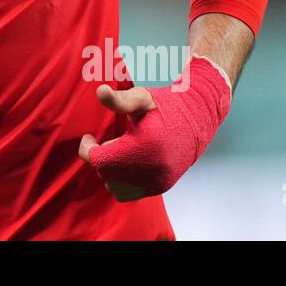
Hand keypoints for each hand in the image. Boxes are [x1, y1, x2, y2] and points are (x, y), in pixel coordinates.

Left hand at [78, 55, 231, 200]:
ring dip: (109, 171)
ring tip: (116, 152)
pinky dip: (121, 181)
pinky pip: (129, 193)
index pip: (100, 160)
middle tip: (105, 141)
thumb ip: (119, 100)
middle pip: (106, 174)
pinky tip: (125, 163)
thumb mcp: (141, 97)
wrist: (197, 120)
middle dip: (100, 158)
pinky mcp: (161, 187)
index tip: (89, 137)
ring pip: (115, 187)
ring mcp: (157, 181)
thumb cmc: (165, 106)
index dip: (88, 149)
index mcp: (145, 146)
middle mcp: (152, 169)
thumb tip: (100, 91)